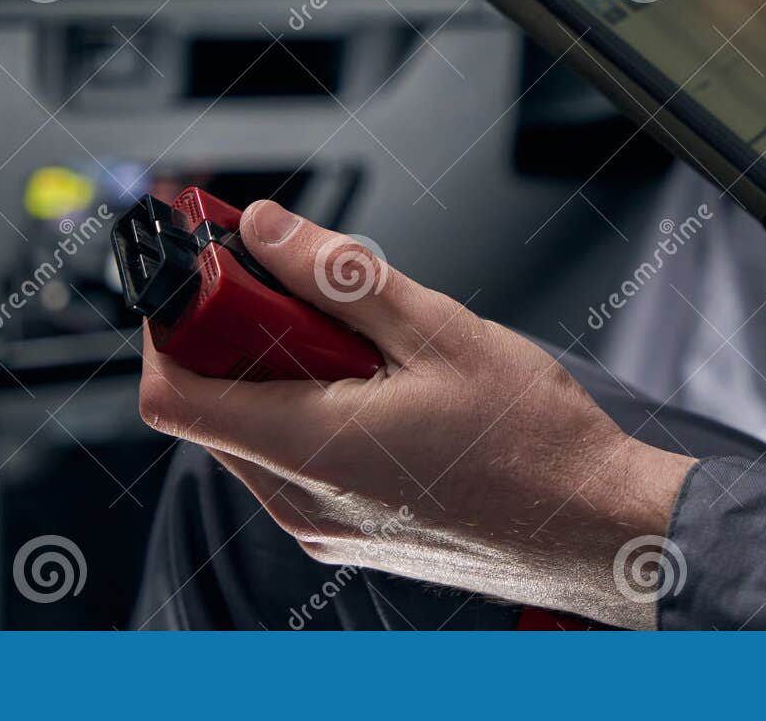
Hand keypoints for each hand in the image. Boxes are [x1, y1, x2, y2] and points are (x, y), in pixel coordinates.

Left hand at [138, 200, 695, 629]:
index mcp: (312, 449)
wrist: (595, 528)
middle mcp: (301, 502)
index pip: (175, 396)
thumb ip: (340, 278)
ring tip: (358, 341)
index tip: (203, 274)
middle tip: (294, 288)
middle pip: (212, 408)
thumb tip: (269, 231)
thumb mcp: (439, 331)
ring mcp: (322, 526)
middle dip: (234, 336)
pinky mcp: (348, 533)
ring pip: (252, 435)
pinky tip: (377, 386)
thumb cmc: (534, 443)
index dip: (170, 326)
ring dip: (276, 374)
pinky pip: (291, 464)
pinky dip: (307, 412)